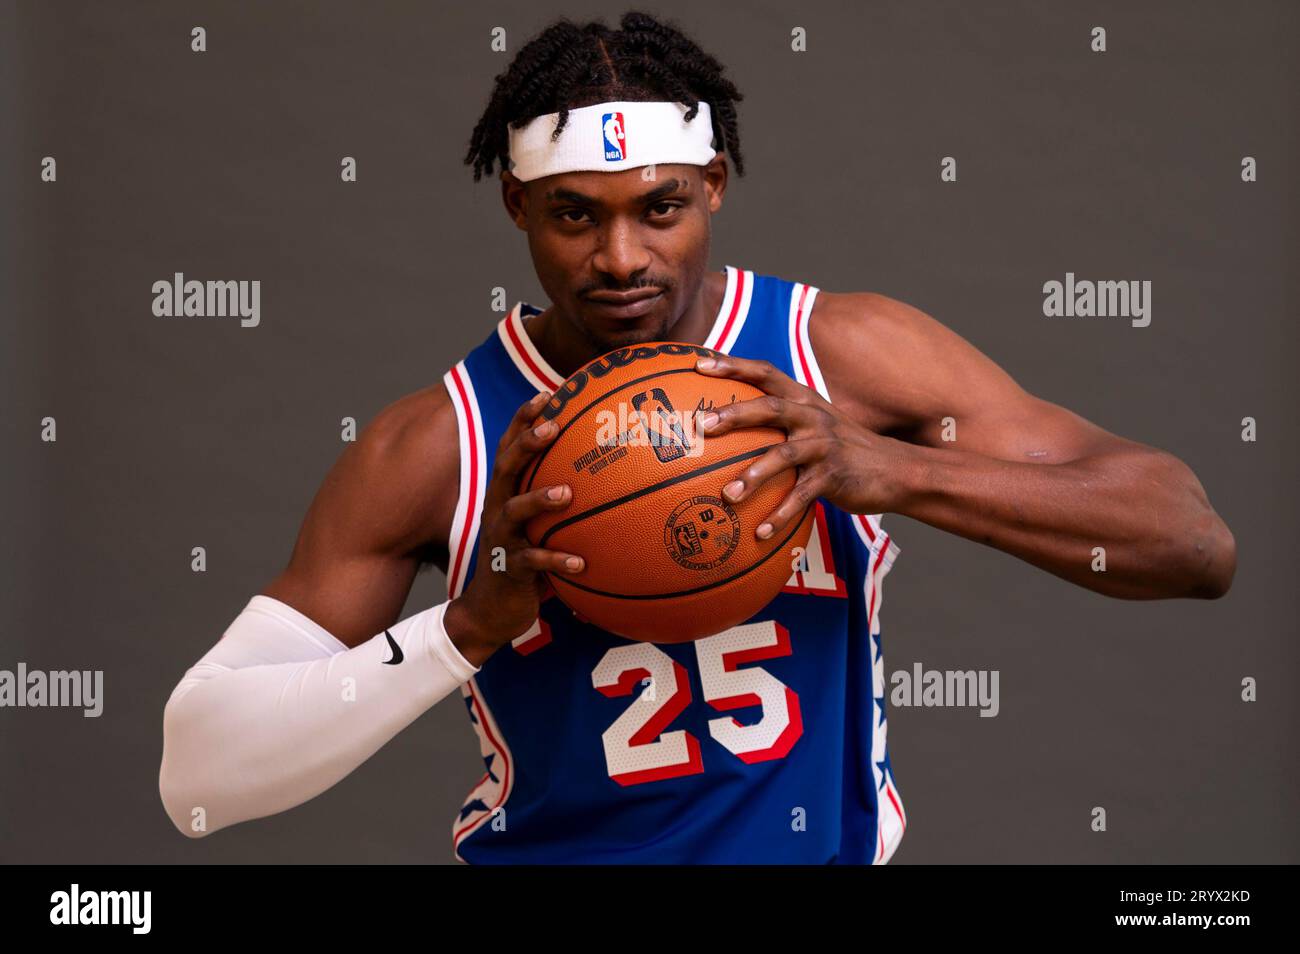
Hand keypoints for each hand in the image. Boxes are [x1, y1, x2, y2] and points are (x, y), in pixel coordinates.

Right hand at [443, 391, 583, 663]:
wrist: (490, 611)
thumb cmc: (525, 562)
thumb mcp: (540, 527)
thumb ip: (562, 502)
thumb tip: (610, 477)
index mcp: (506, 494)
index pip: (510, 448)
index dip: (524, 419)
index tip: (547, 394)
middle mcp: (498, 509)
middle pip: (506, 467)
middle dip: (526, 443)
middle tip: (551, 427)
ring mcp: (501, 538)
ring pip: (515, 511)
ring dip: (540, 499)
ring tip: (566, 494)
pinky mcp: (508, 569)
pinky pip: (532, 562)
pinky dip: (556, 560)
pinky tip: (581, 563)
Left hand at [693, 355, 913, 538]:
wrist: (895, 470)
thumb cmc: (841, 449)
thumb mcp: (814, 424)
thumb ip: (780, 420)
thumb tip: (728, 426)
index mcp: (803, 400)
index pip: (766, 373)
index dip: (733, 366)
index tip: (699, 365)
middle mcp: (812, 417)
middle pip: (769, 407)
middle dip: (734, 414)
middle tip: (702, 426)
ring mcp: (824, 445)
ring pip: (782, 456)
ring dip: (752, 476)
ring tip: (726, 496)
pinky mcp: (834, 476)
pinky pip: (802, 496)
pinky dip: (780, 515)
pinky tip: (759, 533)